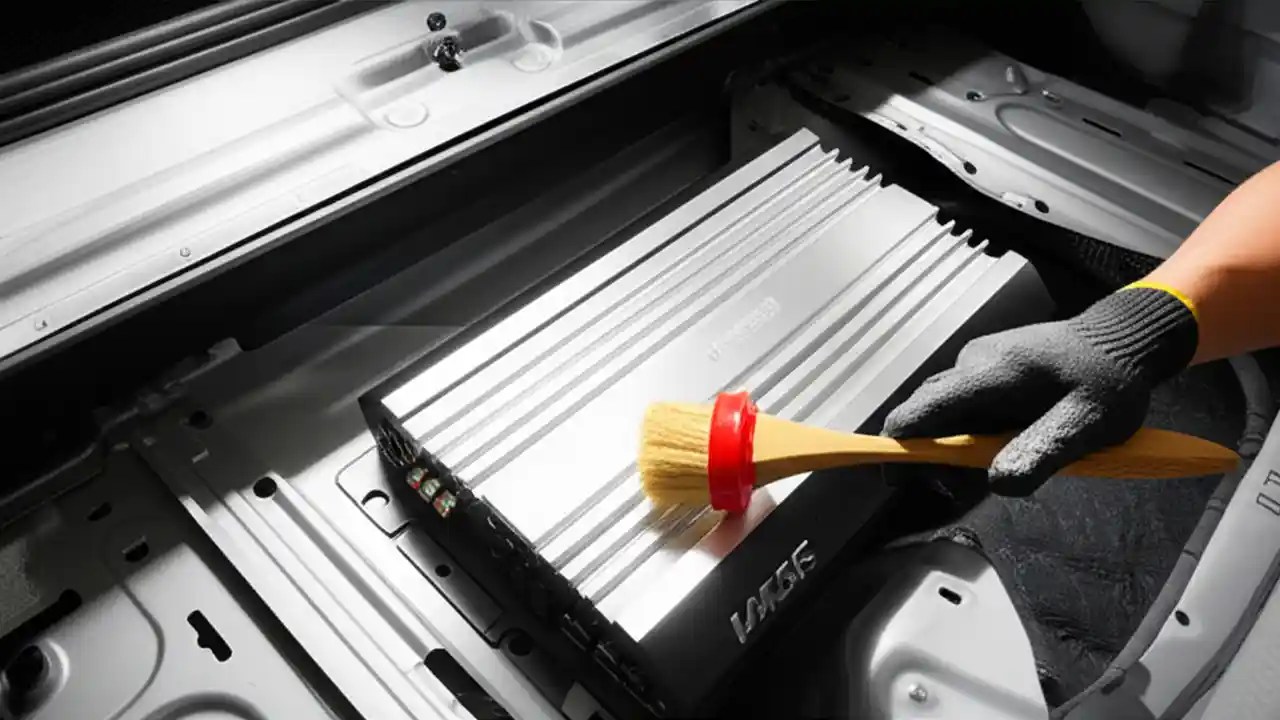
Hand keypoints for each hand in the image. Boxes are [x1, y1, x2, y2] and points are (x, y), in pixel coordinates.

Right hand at [883, 285, 1198, 495]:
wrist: (1122, 337)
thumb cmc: (1109, 381)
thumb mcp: (1087, 423)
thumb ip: (1042, 451)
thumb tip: (996, 482)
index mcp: (990, 374)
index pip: (921, 411)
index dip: (899, 447)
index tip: (896, 480)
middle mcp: (970, 362)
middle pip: (927, 415)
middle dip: (932, 456)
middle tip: (961, 488)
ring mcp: (975, 361)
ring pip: (945, 411)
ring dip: (954, 445)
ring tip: (992, 466)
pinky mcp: (985, 366)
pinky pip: (962, 403)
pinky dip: (969, 430)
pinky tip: (1002, 442)